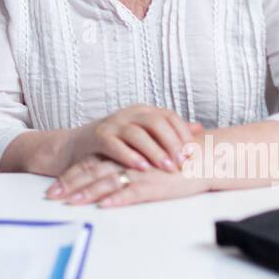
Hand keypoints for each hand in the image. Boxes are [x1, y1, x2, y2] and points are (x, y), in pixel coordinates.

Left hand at [47, 155, 211, 207]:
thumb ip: (128, 161)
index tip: (54, 188)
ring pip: (108, 182)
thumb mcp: (145, 157)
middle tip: (51, 196)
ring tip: (70, 202)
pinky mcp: (155, 185)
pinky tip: (103, 205)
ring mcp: (140, 173)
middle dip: (70, 184)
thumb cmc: (174, 158)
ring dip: (87, 193)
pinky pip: (132, 192)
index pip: (91, 163)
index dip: (71, 175)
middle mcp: (128, 161)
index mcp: (123, 153)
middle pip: (93, 172)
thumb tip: (107, 175)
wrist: (204, 157)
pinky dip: (117, 198)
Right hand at [54, 104, 203, 177]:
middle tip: (182, 162)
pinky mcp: (98, 137)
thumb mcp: (144, 134)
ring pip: (137, 133)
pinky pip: (116, 144)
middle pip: (155, 122)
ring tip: (167, 167)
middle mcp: (129, 114)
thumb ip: (169, 131)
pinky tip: (142, 167)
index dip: (183, 133)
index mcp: (143, 111)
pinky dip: (130, 156)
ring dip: (154, 151)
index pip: (168, 116)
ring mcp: (113, 124)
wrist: (79, 145)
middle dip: (172, 142)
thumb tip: (199, 128)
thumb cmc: (117, 143)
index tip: (193, 151)